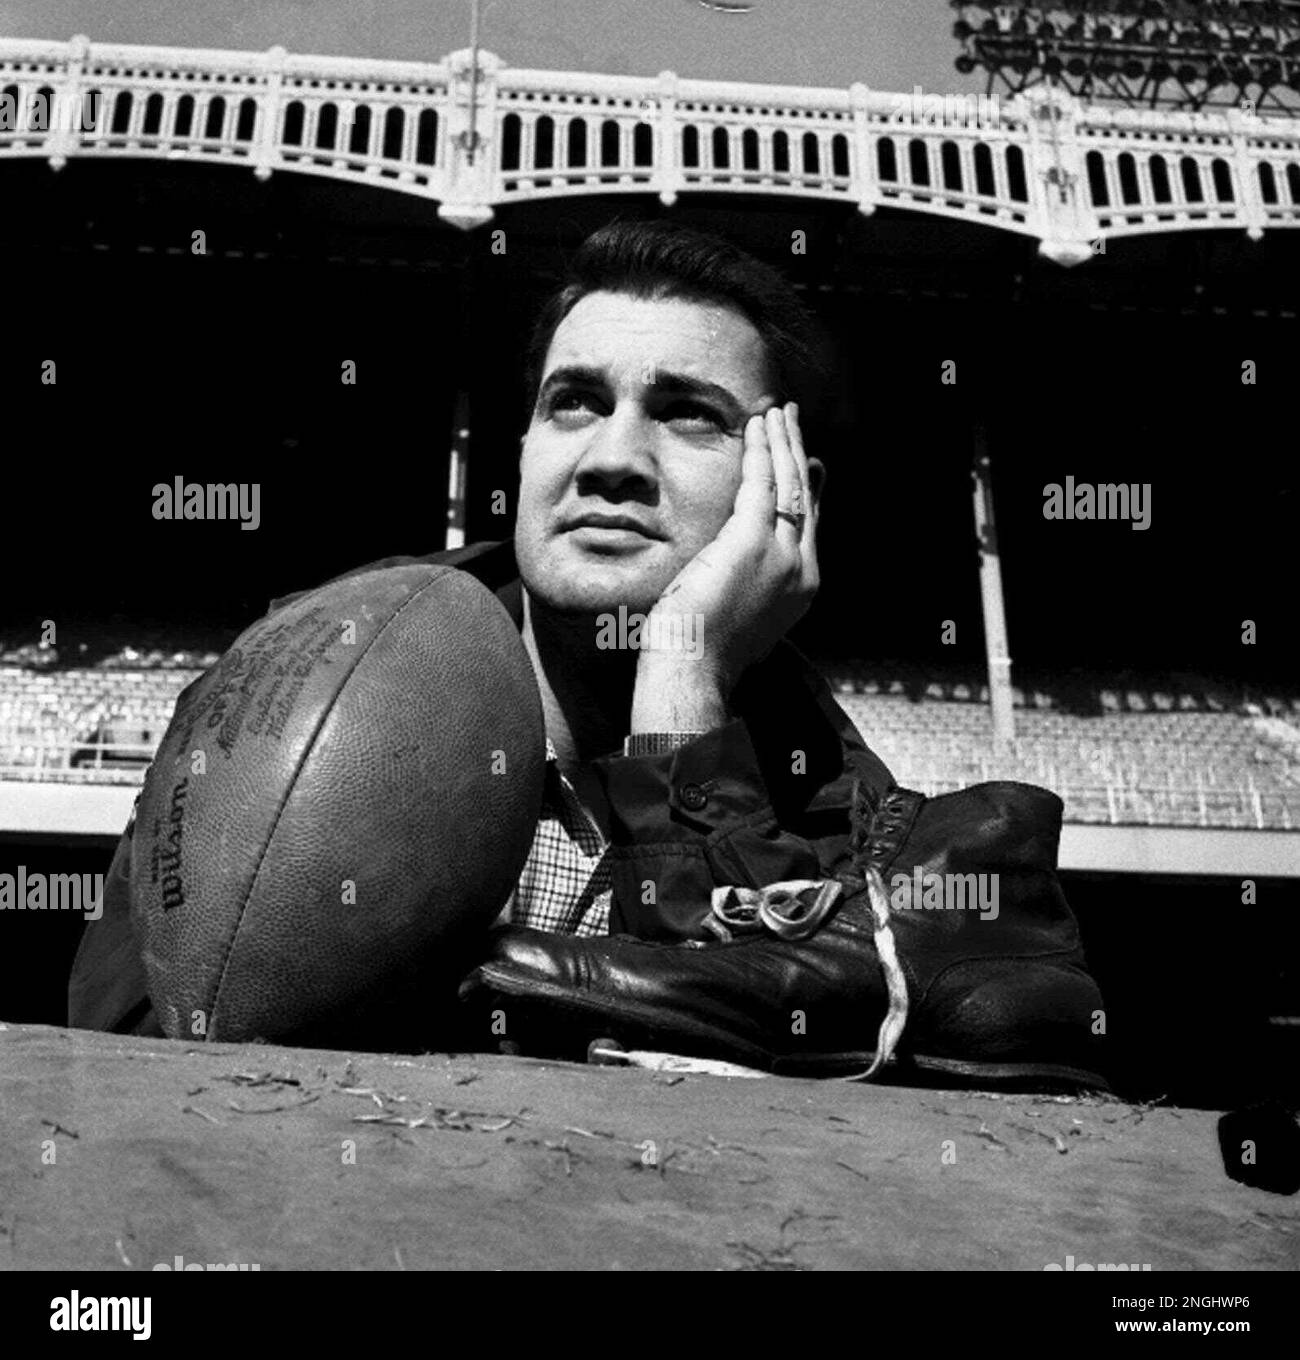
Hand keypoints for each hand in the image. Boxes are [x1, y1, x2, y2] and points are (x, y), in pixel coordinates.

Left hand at [630, 401, 820, 732]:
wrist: (693, 670)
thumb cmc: (702, 652)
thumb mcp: (737, 613)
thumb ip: (748, 582)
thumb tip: (739, 563)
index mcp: (801, 587)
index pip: (808, 523)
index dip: (807, 485)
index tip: (804, 459)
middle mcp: (802, 569)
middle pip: (805, 497)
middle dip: (798, 453)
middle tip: (791, 420)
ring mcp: (783, 555)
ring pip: (789, 483)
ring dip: (782, 442)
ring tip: (775, 412)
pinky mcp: (752, 542)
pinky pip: (762, 483)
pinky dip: (761, 450)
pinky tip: (757, 426)